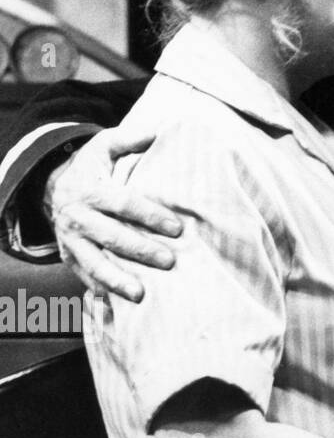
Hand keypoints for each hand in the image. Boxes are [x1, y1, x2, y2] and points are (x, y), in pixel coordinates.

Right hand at [48, 127, 181, 301]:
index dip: (151, 216)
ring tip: (140, 295)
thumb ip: (129, 139)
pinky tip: (118, 306)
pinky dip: (100, 291)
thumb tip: (158, 131)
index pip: (125, 205)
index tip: (177, 229)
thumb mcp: (104, 146)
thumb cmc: (90, 167)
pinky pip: (83, 277)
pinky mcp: (69, 258)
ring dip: (116, 280)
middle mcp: (78, 219)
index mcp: (90, 192)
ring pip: (93, 263)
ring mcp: (71, 241)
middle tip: (169, 262)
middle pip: (111, 237)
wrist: (51, 187)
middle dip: (140, 251)